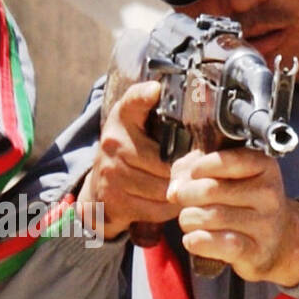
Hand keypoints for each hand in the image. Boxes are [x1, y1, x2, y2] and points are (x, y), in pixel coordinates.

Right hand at [78, 81, 179, 240]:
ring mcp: (113, 173)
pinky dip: (170, 207)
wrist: (99, 190)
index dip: (143, 96)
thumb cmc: (130, 152)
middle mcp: (114, 143)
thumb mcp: (136, 124)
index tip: (155, 90)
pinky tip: (170, 198)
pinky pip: (158, 208)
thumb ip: (155, 109)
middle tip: (199, 170)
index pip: (133, 102)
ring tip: (185, 185)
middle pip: (165, 161)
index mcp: (122, 118)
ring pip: (164, 186)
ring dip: (179, 188)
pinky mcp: (116, 200)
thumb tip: (179, 94)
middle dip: (185, 168)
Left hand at [167, 146, 298, 285]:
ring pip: (209, 217)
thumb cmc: (246, 204)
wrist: (280, 241)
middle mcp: (268, 194)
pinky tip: (193, 239)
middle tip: (184, 201)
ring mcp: (264, 224)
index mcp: (263, 167)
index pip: (223, 160)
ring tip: (191, 220)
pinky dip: (195, 241)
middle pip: (209, 190)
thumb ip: (195, 170)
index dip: (197, 168)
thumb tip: (174, 189)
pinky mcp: (255, 251)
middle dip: (186, 195)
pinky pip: (215, 243)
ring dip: (188, 219)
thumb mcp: (228, 176)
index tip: (192, 175)